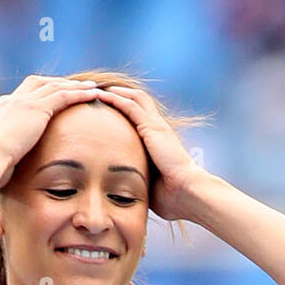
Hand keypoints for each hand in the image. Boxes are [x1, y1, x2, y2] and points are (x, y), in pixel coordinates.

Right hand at [0, 75, 101, 188]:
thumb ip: (8, 151)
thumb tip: (11, 164)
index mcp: (2, 109)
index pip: (24, 93)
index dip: (41, 91)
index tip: (54, 94)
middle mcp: (12, 100)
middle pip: (40, 83)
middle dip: (58, 82)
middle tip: (76, 85)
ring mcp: (24, 102)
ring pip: (54, 86)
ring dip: (74, 85)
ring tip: (92, 87)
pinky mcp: (36, 108)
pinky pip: (63, 95)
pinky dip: (79, 93)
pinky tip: (93, 93)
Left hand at [94, 85, 207, 221]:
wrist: (187, 193)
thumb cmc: (172, 197)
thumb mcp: (149, 183)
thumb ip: (137, 179)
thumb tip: (121, 191)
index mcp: (159, 140)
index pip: (141, 115)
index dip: (124, 107)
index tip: (106, 106)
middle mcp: (159, 128)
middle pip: (138, 100)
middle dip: (118, 93)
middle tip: (98, 90)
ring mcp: (157, 126)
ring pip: (134, 97)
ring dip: (115, 91)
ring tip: (97, 88)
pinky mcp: (152, 128)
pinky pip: (131, 106)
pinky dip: (115, 98)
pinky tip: (102, 95)